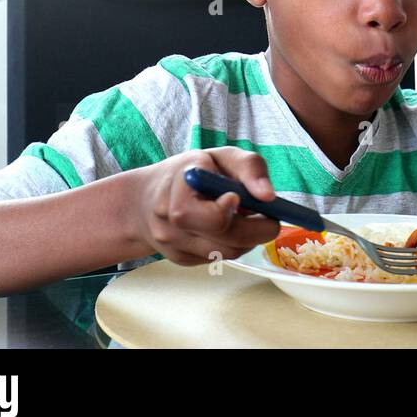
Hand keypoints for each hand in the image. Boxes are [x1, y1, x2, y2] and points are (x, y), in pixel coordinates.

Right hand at [130, 147, 280, 265]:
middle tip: (270, 217)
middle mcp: (169, 220)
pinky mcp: (180, 259)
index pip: (202, 213)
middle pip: (225, 240)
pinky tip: (227, 229)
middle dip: (257, 231)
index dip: (225, 211)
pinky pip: (218, 258)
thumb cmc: (192, 173)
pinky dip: (232, 245)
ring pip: (227, 253)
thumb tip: (269, 195)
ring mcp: (172, 244)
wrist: (145, 199)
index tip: (237, 198)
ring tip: (245, 218)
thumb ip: (249, 167)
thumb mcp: (221, 156)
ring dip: (247, 239)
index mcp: (178, 187)